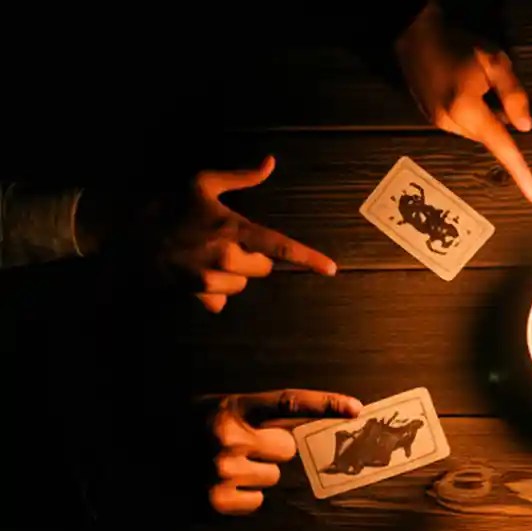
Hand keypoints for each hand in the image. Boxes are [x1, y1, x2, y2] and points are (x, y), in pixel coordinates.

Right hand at [77, 155, 337, 312]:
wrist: (131, 239)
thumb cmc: (171, 208)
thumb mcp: (203, 184)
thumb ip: (241, 176)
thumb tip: (270, 162)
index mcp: (235, 229)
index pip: (281, 247)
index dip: (309, 258)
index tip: (331, 269)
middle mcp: (228, 257)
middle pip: (264, 267)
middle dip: (252, 257)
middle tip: (226, 242)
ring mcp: (214, 279)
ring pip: (244, 283)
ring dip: (234, 273)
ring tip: (208, 256)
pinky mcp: (202, 295)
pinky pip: (225, 299)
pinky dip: (217, 289)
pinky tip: (198, 271)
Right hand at [201, 389, 362, 514]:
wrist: (142, 453)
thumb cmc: (192, 428)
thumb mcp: (223, 409)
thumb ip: (260, 416)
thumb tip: (303, 435)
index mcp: (233, 408)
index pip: (288, 403)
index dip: (324, 403)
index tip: (356, 409)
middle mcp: (229, 437)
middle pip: (285, 450)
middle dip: (267, 450)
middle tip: (236, 446)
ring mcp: (222, 470)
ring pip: (272, 478)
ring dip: (254, 474)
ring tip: (222, 466)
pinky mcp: (216, 500)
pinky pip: (257, 502)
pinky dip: (242, 498)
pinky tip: (219, 486)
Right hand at [395, 2, 531, 202]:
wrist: (415, 35)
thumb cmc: (458, 45)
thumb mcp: (494, 61)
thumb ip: (513, 95)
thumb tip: (526, 127)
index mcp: (467, 111)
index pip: (502, 146)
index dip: (521, 172)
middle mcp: (450, 124)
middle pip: (489, 136)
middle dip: (499, 118)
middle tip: (493, 86)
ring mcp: (438, 122)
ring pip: (476, 131)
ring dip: (484, 115)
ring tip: (476, 83)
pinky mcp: (431, 118)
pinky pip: (461, 125)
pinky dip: (470, 113)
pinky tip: (464, 88)